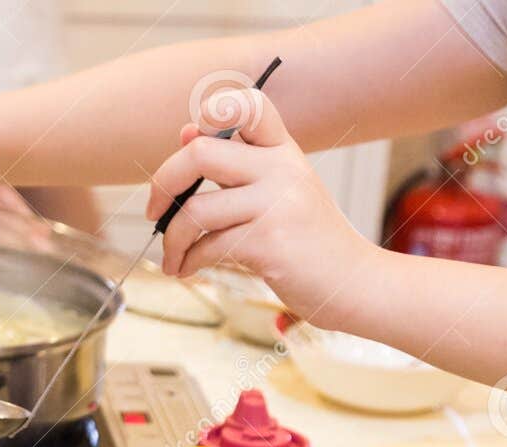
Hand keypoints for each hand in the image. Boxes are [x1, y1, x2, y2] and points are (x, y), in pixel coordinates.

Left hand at [145, 90, 375, 324]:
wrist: (351, 281)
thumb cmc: (306, 239)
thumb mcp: (278, 190)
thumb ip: (235, 162)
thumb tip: (186, 132)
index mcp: (283, 150)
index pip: (247, 104)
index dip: (211, 114)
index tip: (189, 145)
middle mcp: (282, 168)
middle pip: (200, 152)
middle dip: (163, 183)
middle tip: (155, 210)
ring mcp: (278, 204)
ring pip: (196, 210)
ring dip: (172, 239)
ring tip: (173, 256)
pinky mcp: (271, 242)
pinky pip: (208, 246)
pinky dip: (188, 261)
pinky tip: (187, 269)